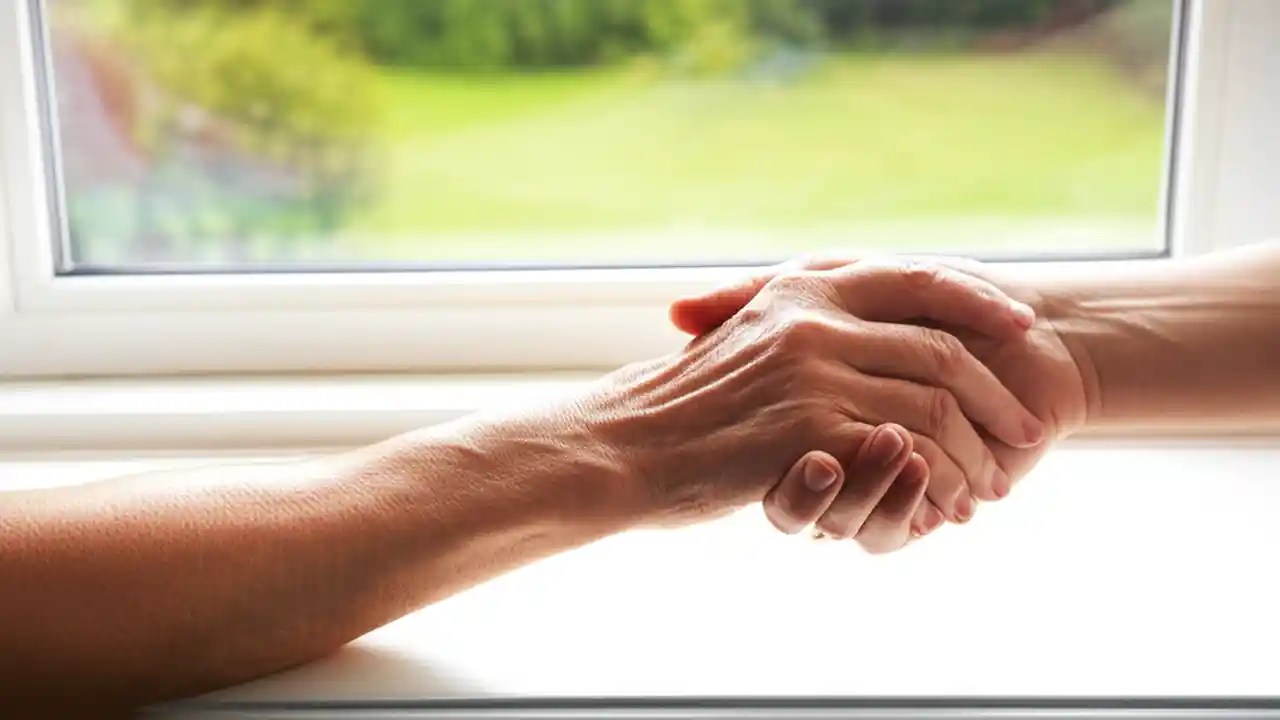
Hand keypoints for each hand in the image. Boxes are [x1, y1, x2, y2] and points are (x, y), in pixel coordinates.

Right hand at [579, 258, 1044, 527]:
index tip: (1020, 321)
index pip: (916, 278)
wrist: (621, 446)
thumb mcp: (741, 339)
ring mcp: (814, 366)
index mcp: (803, 287)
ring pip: (933, 406)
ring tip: (987, 488)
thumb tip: (852, 312)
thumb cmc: (678, 403)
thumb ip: (797, 319)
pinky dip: (935, 484)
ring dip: (971, 453)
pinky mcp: (810, 423)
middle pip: (942, 348)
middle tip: (1023, 434)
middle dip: (994, 397)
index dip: (976, 299)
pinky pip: (902, 452)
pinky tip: (943, 509)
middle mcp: (815, 316)